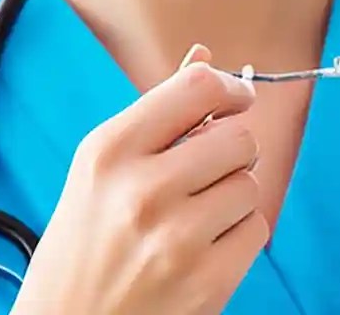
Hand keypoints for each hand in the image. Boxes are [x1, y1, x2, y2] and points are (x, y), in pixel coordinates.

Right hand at [13, 45, 265, 314]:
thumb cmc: (83, 243)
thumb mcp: (99, 170)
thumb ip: (157, 114)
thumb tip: (206, 58)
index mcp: (109, 151)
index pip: (197, 87)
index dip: (228, 88)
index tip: (234, 99)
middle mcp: (142, 190)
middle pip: (238, 139)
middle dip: (229, 153)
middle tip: (203, 173)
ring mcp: (177, 239)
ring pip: (250, 186)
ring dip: (231, 198)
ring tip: (192, 218)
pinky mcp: (206, 281)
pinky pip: (256, 230)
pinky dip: (237, 237)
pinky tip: (201, 248)